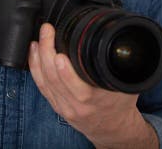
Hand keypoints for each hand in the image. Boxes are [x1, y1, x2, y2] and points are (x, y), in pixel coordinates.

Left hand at [28, 23, 156, 148]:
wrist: (112, 129)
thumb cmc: (120, 105)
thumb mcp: (128, 86)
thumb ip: (127, 67)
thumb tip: (128, 43)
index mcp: (94, 102)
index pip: (78, 90)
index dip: (66, 73)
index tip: (60, 54)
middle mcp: (76, 105)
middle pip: (55, 79)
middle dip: (48, 52)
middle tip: (47, 31)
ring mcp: (63, 105)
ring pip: (45, 81)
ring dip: (38, 57)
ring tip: (39, 38)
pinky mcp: (55, 104)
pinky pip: (41, 85)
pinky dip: (35, 67)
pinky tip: (33, 52)